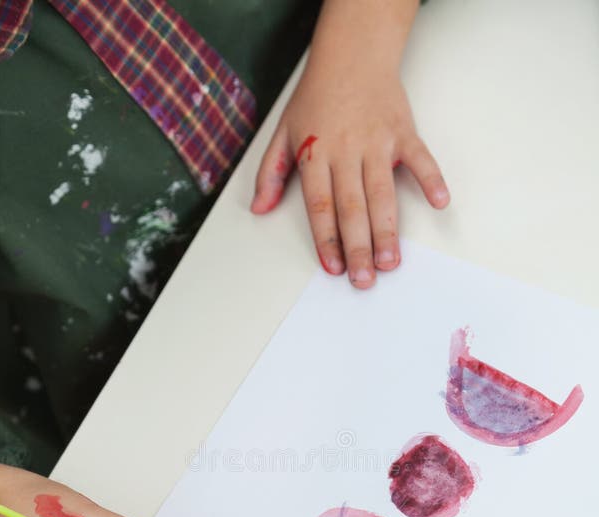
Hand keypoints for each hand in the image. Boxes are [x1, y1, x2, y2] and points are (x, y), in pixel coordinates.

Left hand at [251, 1, 449, 288]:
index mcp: (316, 154)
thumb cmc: (317, 96)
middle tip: (364, 279)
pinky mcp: (403, 132)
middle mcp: (346, 151)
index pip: (320, 206)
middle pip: (352, 207)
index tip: (333, 268)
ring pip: (382, 193)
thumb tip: (259, 208)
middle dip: (358, 247)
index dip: (327, 239)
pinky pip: (420, 158)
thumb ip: (271, 173)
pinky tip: (440, 203)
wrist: (351, 53)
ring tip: (391, 262)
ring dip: (388, 230)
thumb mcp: (284, 132)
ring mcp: (377, 142)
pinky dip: (431, 179)